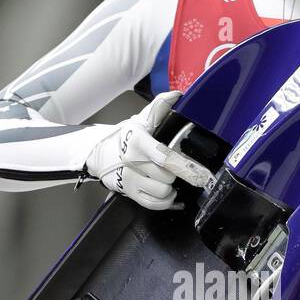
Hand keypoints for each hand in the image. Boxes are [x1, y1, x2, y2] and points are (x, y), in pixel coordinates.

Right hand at [82, 91, 211, 209]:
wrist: (102, 154)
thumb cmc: (127, 137)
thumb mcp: (142, 119)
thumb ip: (160, 106)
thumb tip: (177, 95)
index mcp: (138, 142)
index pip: (162, 156)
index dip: (180, 164)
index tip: (196, 169)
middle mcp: (133, 162)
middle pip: (166, 176)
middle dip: (176, 173)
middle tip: (176, 167)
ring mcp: (131, 180)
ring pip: (161, 191)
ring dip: (170, 187)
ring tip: (169, 179)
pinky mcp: (131, 194)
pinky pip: (154, 204)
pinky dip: (166, 201)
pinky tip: (170, 194)